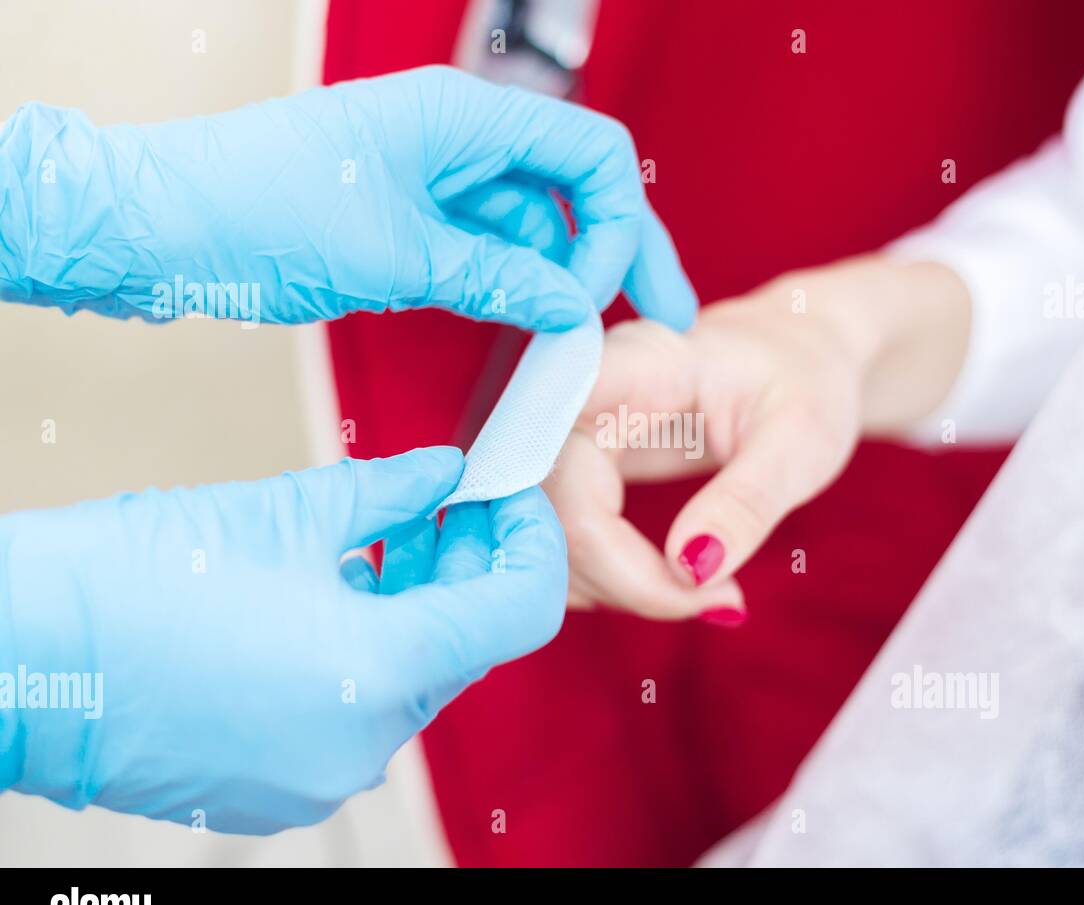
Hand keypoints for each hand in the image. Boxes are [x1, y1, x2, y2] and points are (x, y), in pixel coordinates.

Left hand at [0, 66, 695, 330]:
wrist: (160, 225)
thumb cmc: (258, 212)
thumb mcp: (398, 257)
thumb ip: (501, 277)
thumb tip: (575, 307)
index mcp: (462, 116)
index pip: (592, 156)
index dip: (622, 227)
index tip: (611, 299)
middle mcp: (459, 137)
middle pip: (574, 189)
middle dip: (619, 253)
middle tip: (660, 320)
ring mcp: (435, 176)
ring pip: (533, 224)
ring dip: (561, 278)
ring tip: (582, 345)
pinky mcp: (410, 215)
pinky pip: (488, 246)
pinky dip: (514, 286)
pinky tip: (531, 330)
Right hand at [0, 448, 566, 833]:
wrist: (18, 656)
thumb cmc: (130, 585)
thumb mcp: (284, 512)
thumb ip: (388, 492)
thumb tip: (441, 474)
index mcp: (384, 670)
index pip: (521, 609)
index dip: (532, 542)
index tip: (509, 500)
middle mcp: (366, 740)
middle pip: (465, 643)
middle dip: (466, 566)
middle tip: (449, 501)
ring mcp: (321, 772)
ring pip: (410, 678)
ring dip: (415, 605)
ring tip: (388, 534)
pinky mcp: (280, 782)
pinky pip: (356, 711)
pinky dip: (365, 652)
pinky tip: (336, 592)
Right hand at [545, 258, 968, 620]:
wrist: (793, 354)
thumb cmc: (804, 380)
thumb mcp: (802, 441)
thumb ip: (747, 500)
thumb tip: (691, 567)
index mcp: (636, 364)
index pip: (561, 448)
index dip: (589, 535)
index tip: (679, 587)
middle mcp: (578, 388)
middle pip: (545, 505)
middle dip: (621, 578)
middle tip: (717, 601)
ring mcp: (561, 426)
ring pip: (537, 530)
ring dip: (610, 586)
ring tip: (704, 591)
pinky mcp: (564, 461)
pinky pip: (549, 534)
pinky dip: (600, 577)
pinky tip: (666, 579)